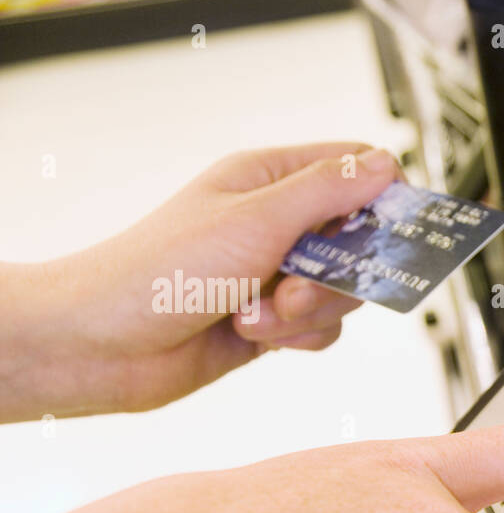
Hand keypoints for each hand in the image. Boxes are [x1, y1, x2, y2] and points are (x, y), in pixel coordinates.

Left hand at [0, 142, 400, 422]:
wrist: (107, 346)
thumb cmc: (160, 272)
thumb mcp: (257, 220)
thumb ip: (326, 191)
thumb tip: (384, 166)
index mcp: (268, 180)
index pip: (352, 170)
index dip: (379, 200)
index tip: (386, 234)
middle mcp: (275, 223)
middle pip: (357, 241)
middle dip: (337, 275)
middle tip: (294, 285)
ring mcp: (275, 273)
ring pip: (341, 292)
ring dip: (307, 312)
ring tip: (258, 314)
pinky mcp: (273, 319)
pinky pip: (322, 328)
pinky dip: (297, 337)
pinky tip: (256, 335)